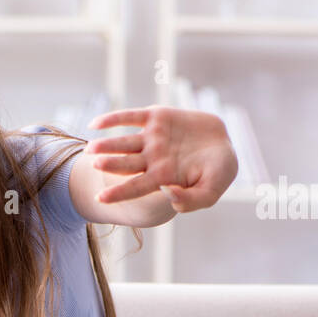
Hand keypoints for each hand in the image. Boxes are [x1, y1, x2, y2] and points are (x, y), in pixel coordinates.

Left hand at [85, 106, 238, 211]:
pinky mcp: (155, 117)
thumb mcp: (211, 191)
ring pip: (124, 143)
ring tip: (91, 149)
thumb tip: (167, 192)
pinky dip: (112, 119)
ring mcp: (151, 138)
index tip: (99, 198)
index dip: (117, 193)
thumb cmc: (219, 172)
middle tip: (95, 164)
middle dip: (110, 164)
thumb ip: (191, 200)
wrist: (226, 142)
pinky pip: (129, 117)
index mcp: (161, 179)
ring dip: (107, 145)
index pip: (135, 188)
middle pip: (125, 164)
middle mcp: (151, 159)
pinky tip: (94, 124)